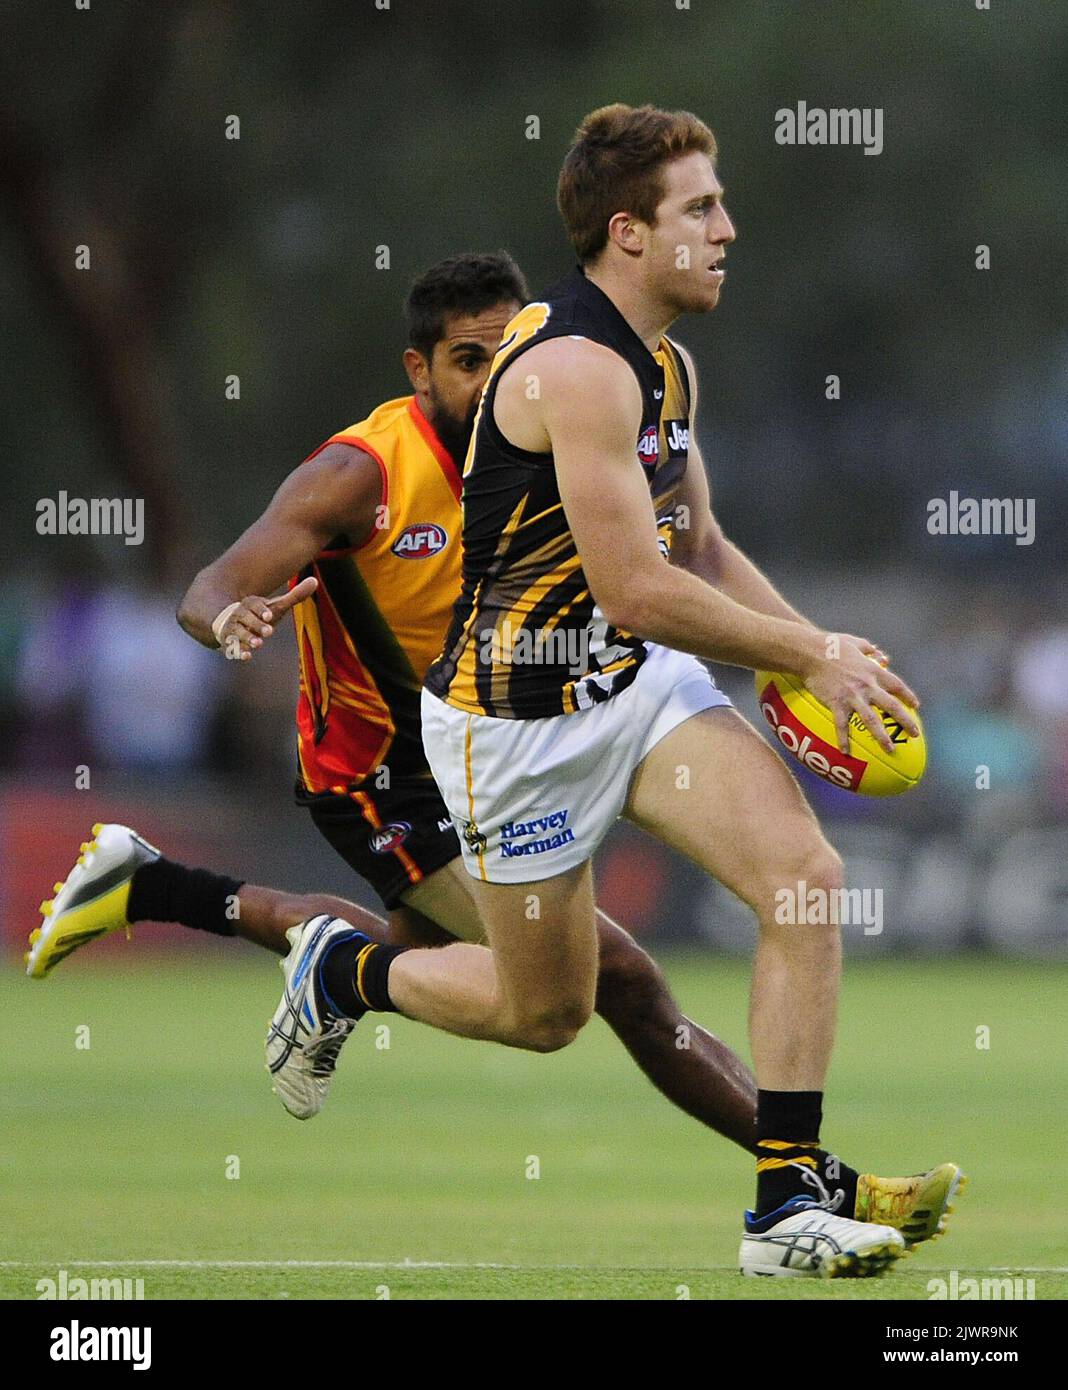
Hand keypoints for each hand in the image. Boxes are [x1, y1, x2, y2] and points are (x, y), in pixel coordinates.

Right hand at [214, 576, 317, 660]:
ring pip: (238, 633)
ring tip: (258, 644)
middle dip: (257, 625)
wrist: (232, 623)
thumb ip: (295, 596)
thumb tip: (314, 581)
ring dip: (247, 638)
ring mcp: (233, 629)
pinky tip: (247, 656)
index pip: (255, 605)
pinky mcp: (230, 643)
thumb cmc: (260, 614)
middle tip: (269, 632)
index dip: (262, 610)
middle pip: (246, 619)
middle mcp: (240, 615)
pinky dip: (239, 652)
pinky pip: (232, 648)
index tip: (269, 615)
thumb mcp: (276, 606)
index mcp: (251, 604)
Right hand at [802, 633, 920, 754]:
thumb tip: (881, 654)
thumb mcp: (855, 642)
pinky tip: (845, 752)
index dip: (908, 696)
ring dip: (882, 736)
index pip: (896, 685)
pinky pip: (841, 725)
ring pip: (871, 719)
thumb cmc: (831, 644)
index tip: (916, 706)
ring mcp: (852, 696)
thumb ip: (870, 649)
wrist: (810, 652)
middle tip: (915, 734)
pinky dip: (844, 739)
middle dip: (905, 721)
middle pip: (891, 706)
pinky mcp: (836, 703)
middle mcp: (867, 685)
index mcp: (873, 671)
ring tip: (889, 749)